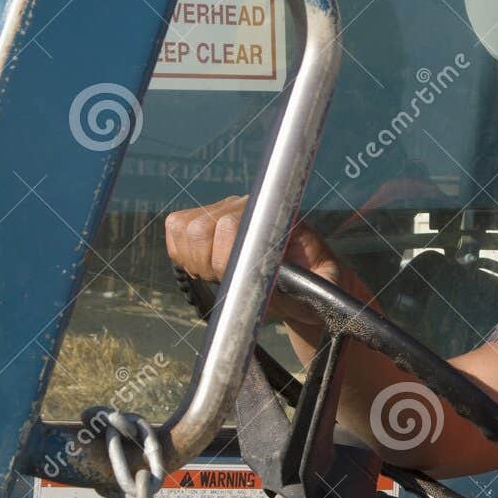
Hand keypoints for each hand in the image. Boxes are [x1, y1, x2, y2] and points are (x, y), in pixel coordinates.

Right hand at [164, 195, 344, 327]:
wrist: (306, 284)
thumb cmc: (316, 287)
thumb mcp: (322, 291)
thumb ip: (310, 287)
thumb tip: (279, 284)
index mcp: (278, 217)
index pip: (231, 223)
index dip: (223, 256)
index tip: (231, 278)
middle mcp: (248, 206)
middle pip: (200, 226)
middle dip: (206, 263)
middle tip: (225, 281)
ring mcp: (225, 210)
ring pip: (184, 226)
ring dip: (194, 259)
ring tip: (218, 275)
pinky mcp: (206, 220)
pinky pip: (176, 227)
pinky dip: (181, 252)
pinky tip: (205, 267)